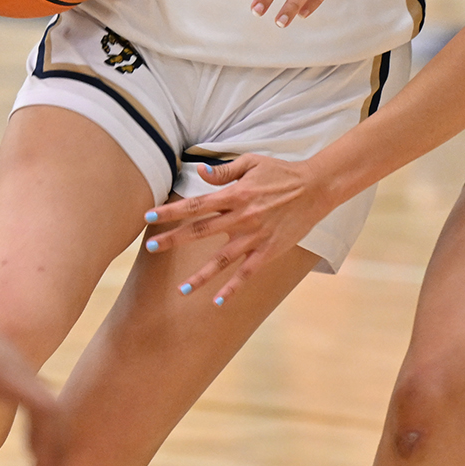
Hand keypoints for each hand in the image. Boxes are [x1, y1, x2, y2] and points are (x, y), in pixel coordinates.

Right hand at [0, 302, 58, 457]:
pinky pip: (46, 413)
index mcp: (1, 371)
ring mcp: (18, 372)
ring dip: (54, 451)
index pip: (35, 408)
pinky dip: (49, 440)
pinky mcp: (13, 378)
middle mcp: (17, 370)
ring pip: (54, 417)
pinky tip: (43, 465)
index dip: (39, 439)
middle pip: (52, 414)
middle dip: (53, 451)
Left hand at [144, 156, 336, 304]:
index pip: (195, 204)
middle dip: (173, 239)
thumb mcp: (251, 163)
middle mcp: (241, 217)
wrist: (315, 188)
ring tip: (182, 290)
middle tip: (150, 248)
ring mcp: (255, 236)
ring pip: (222, 259)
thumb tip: (200, 173)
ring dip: (201, 276)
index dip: (170, 210)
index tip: (149, 215)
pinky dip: (233, 288)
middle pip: (200, 231)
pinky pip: (248, 273)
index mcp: (234, 195)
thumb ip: (224, 172)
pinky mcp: (269, 251)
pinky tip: (218, 302)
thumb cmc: (281, 173)